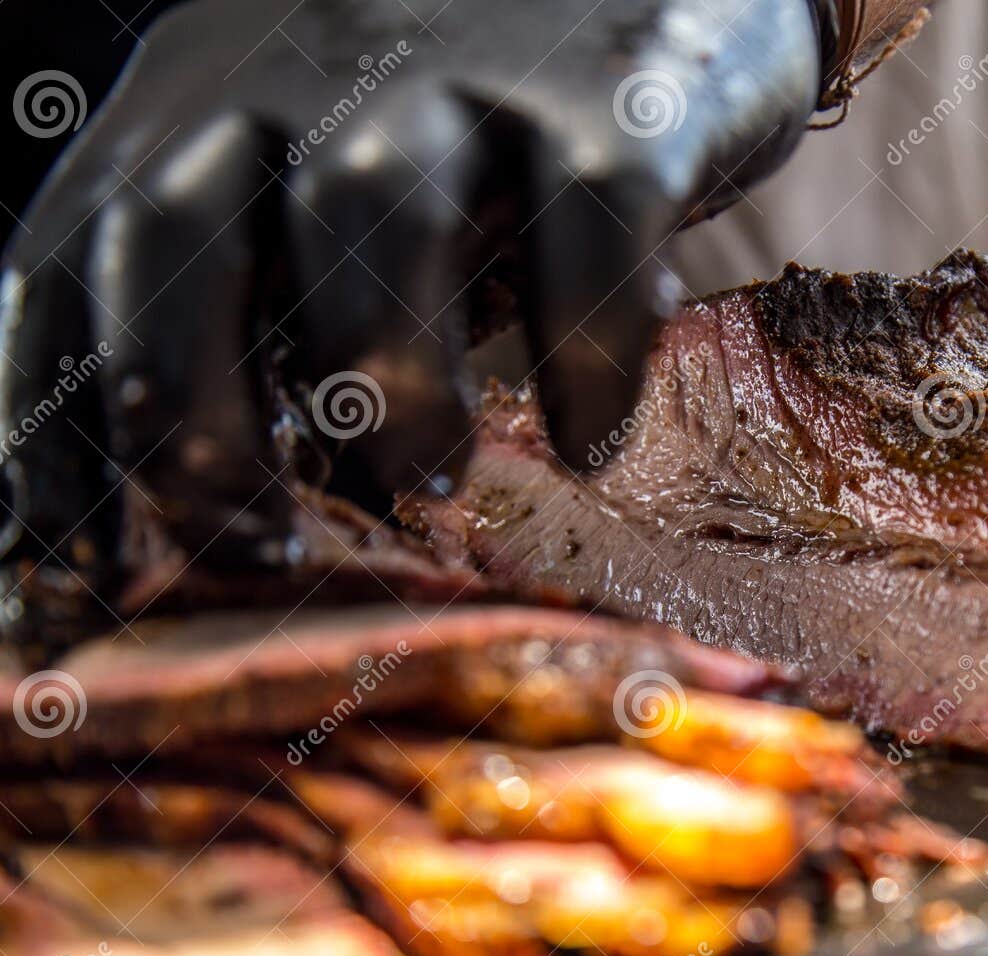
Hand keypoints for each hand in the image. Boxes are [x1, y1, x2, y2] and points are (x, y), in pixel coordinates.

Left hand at [0, 0, 821, 591]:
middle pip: (184, 235)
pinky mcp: (620, 83)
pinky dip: (587, 354)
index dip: (63, 424)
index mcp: (210, 90)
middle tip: (266, 535)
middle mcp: (311, 58)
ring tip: (435, 482)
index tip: (103, 562)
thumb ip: (276, 284)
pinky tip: (590, 435)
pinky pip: (591, 229)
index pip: (76, 256)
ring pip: (377, 221)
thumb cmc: (495, 111)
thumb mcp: (342, 171)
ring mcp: (467, 63)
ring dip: (392, 389)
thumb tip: (230, 485)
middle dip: (198, 419)